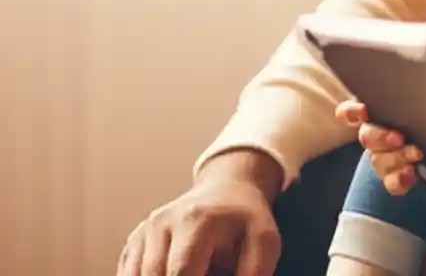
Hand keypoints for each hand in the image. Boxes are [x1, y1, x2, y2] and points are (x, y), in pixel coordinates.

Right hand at [118, 151, 280, 275]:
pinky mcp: (134, 242)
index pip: (180, 271)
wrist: (226, 191)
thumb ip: (255, 270)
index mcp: (194, 220)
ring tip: (198, 269)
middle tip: (206, 273)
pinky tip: (170, 273)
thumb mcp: (264, 239)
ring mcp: (143, 232)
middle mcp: (161, 223)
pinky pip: (129, 275)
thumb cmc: (245, 219)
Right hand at [336, 100, 421, 194]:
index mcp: (380, 112)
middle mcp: (376, 135)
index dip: (352, 112)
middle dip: (381, 138)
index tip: (363, 112)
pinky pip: (390, 183)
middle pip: (367, 136)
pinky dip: (399, 180)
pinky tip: (411, 175)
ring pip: (379, 160)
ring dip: (396, 158)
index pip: (352, 111)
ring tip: (417, 153)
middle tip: (399, 138)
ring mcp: (383, 158)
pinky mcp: (395, 177)